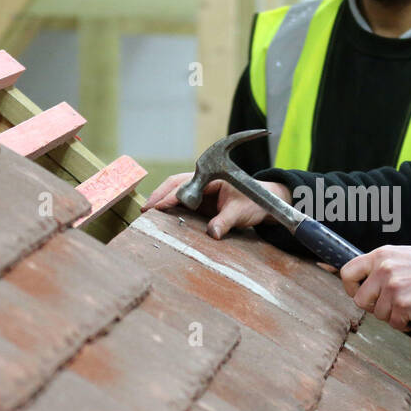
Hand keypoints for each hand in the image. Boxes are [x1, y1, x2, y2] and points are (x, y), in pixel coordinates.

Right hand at [143, 172, 291, 238]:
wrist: (265, 202)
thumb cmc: (255, 202)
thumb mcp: (242, 212)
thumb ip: (226, 221)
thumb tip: (213, 233)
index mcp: (213, 177)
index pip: (186, 186)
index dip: (170, 197)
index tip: (158, 207)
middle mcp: (204, 180)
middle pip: (175, 183)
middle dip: (159, 194)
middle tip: (145, 209)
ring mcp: (201, 189)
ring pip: (176, 190)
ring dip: (162, 198)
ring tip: (147, 211)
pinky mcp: (201, 200)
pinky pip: (182, 200)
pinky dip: (169, 205)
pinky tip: (160, 215)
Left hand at [339, 246, 410, 330]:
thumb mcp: (402, 255)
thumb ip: (381, 265)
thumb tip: (363, 281)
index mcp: (381, 255)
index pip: (348, 272)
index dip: (350, 287)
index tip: (359, 293)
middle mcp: (384, 270)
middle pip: (359, 300)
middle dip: (373, 306)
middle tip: (389, 304)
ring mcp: (394, 288)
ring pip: (378, 314)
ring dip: (392, 315)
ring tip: (408, 304)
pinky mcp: (404, 305)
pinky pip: (395, 324)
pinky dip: (405, 323)